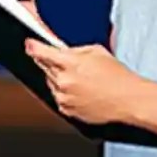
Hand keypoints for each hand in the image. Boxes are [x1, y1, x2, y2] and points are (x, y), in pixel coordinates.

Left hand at [25, 40, 145, 124]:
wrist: (128, 100)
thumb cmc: (117, 76)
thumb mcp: (96, 51)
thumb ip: (74, 50)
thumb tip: (60, 49)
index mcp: (69, 63)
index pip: (41, 52)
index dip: (33, 47)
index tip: (29, 45)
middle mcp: (63, 81)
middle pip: (44, 68)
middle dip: (50, 62)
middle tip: (66, 62)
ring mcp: (63, 97)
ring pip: (50, 84)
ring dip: (58, 79)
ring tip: (80, 78)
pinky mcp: (67, 111)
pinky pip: (58, 98)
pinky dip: (64, 93)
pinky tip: (80, 90)